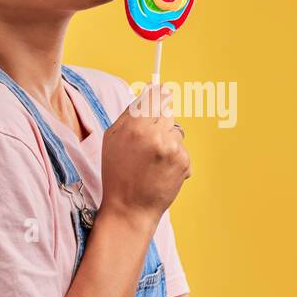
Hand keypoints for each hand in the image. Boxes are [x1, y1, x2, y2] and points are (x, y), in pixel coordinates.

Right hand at [101, 83, 190, 229]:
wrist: (130, 208)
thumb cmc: (118, 172)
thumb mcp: (113, 138)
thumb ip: (131, 112)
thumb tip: (150, 89)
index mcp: (134, 125)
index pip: (157, 95)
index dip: (160, 94)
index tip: (163, 92)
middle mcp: (155, 134)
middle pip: (168, 111)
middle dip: (161, 122)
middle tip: (149, 142)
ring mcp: (171, 148)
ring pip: (177, 131)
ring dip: (169, 141)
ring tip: (154, 161)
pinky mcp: (184, 162)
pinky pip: (182, 149)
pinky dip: (175, 158)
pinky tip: (162, 171)